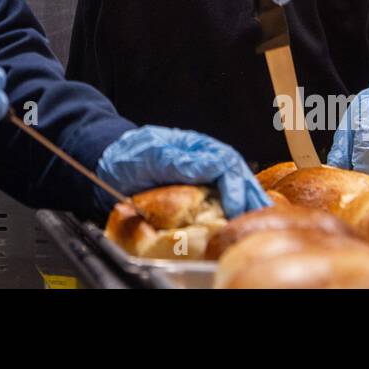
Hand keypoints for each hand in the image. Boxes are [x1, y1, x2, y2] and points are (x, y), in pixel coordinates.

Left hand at [95, 125, 270, 218]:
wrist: (108, 163)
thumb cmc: (129, 155)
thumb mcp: (151, 155)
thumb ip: (181, 160)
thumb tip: (215, 164)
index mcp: (196, 147)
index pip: (226, 164)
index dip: (234, 186)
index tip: (236, 207)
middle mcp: (204, 160)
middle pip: (237, 175)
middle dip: (251, 195)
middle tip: (260, 217)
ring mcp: (201, 175)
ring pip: (233, 186)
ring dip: (248, 202)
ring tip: (259, 221)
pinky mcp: (195, 192)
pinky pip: (220, 198)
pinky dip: (233, 209)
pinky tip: (240, 221)